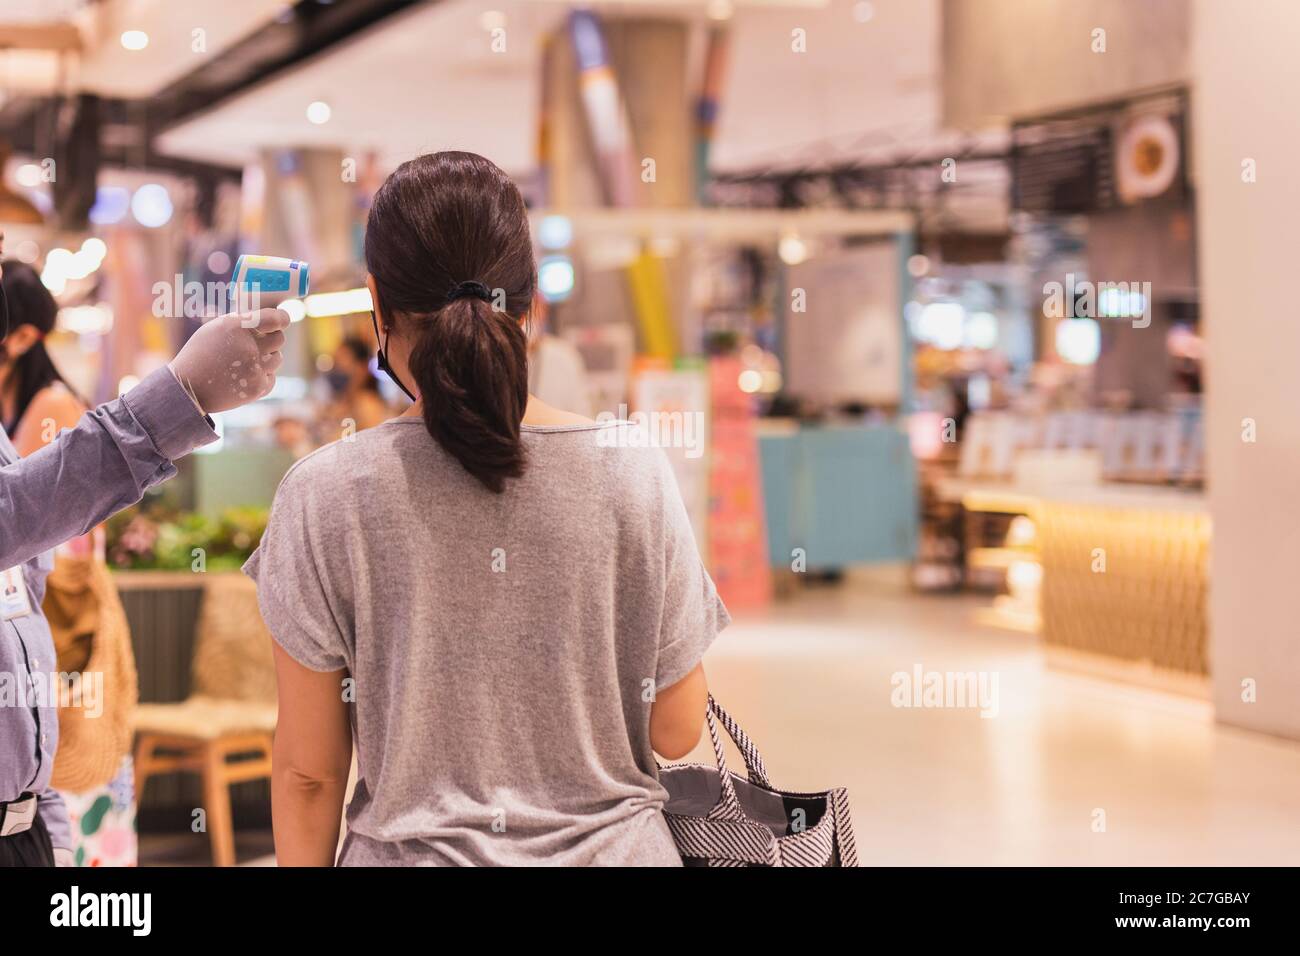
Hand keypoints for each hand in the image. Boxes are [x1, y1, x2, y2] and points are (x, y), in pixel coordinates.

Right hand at [168, 308, 288, 413]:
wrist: (188, 387)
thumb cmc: (201, 354)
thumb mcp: (215, 328)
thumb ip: (241, 322)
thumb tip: (270, 318)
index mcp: (236, 327)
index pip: (274, 319)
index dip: (281, 319)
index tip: (282, 321)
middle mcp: (248, 346)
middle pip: (279, 339)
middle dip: (271, 340)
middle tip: (257, 344)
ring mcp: (255, 368)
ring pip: (277, 358)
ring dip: (266, 359)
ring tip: (244, 362)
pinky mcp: (258, 387)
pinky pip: (271, 377)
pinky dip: (261, 377)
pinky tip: (242, 377)